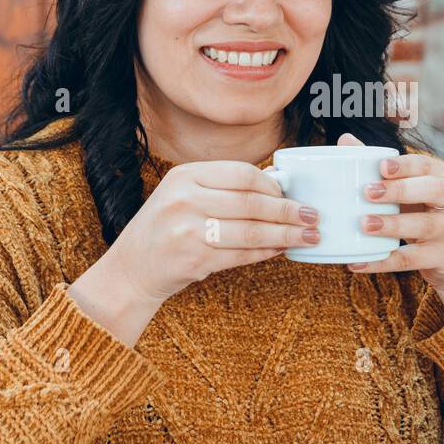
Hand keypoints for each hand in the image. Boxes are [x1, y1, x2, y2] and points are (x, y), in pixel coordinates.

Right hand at [68, 160, 318, 345]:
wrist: (130, 270)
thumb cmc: (165, 230)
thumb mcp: (184, 196)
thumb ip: (222, 189)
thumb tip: (277, 187)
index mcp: (184, 175)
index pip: (242, 173)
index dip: (274, 185)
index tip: (293, 195)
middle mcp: (184, 199)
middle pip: (252, 202)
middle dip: (289, 211)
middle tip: (313, 216)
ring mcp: (187, 230)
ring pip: (252, 230)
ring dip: (286, 234)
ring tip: (308, 236)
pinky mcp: (194, 259)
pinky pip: (242, 254)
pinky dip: (267, 252)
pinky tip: (282, 250)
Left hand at [338, 132, 443, 315]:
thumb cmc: (424, 212)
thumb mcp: (410, 189)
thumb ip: (380, 167)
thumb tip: (345, 139)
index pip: (426, 165)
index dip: (404, 165)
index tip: (380, 166)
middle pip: (432, 190)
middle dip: (400, 190)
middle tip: (368, 192)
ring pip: (423, 225)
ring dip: (392, 225)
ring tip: (364, 225)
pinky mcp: (443, 257)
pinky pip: (411, 260)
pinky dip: (383, 262)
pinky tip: (358, 262)